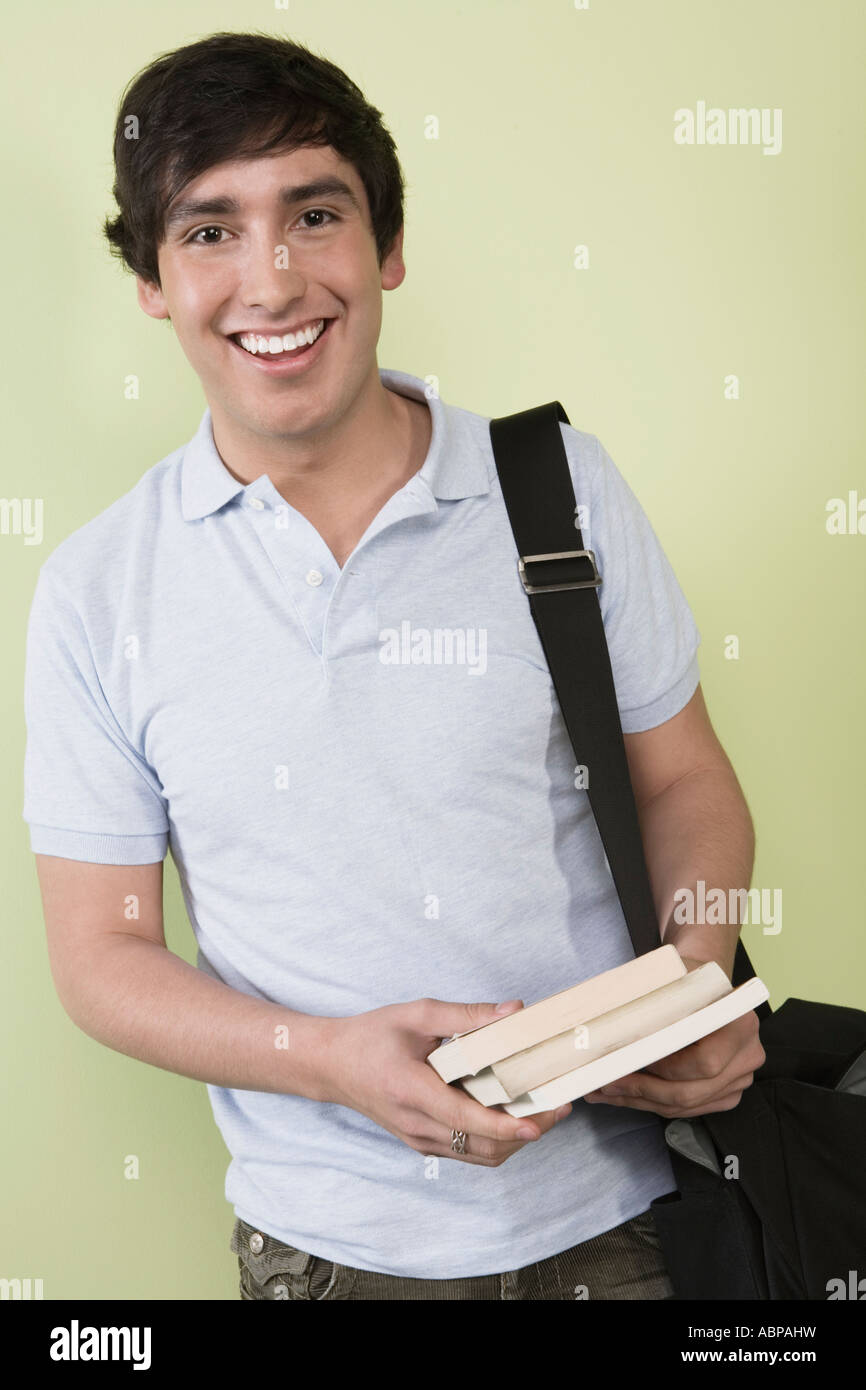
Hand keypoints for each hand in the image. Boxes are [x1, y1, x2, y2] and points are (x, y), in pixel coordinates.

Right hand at [319, 997, 572, 1165]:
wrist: (331, 1065)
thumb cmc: (371, 1035)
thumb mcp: (416, 1014)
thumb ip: (465, 1015)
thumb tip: (514, 1010)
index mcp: (413, 1092)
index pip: (467, 1119)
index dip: (507, 1125)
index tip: (540, 1122)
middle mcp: (417, 1125)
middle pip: (482, 1145)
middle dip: (526, 1132)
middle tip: (560, 1108)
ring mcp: (419, 1140)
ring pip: (478, 1155)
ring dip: (513, 1141)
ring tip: (543, 1113)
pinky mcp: (421, 1143)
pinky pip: (466, 1152)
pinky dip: (494, 1142)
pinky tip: (511, 1117)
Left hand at [583, 956, 765, 1117]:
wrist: (707, 982)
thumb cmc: (688, 976)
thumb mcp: (675, 977)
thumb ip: (657, 1003)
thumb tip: (615, 1029)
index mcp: (741, 1022)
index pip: (704, 1062)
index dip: (665, 1068)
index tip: (630, 1062)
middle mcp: (747, 1055)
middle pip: (692, 1092)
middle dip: (644, 1091)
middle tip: (606, 1083)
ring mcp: (740, 1078)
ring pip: (687, 1104)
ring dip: (643, 1101)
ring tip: (608, 1091)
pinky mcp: (727, 1092)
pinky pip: (689, 1108)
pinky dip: (655, 1103)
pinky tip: (627, 1095)